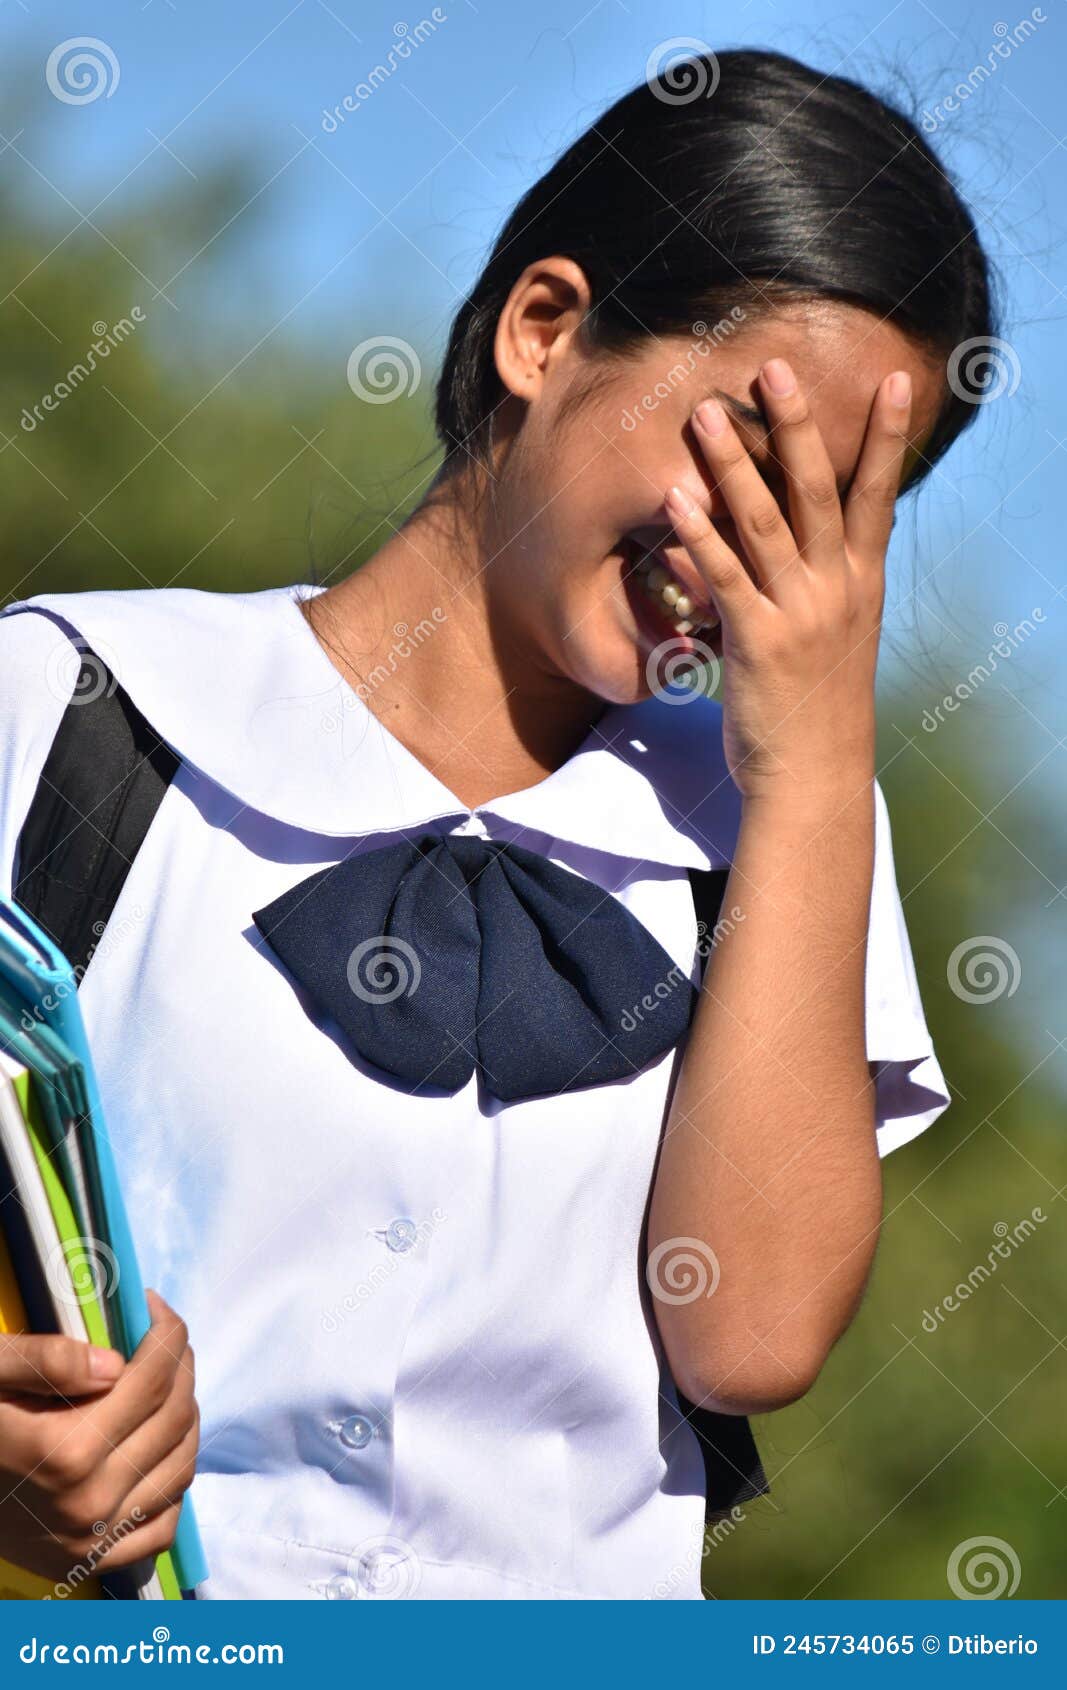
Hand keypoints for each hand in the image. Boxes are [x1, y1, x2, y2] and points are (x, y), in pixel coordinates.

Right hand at [0, 1290, 197, 1583]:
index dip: (167, 1333)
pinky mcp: (85, 1563)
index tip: (155, 1308)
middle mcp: (88, 1504)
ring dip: (186, 1417)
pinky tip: (156, 1449)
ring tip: (168, 1385)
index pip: (152, 1379)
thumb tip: (114, 1363)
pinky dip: (172, 1483)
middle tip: (166, 1340)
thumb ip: (44, 1360)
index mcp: (65, 1452)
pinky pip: (160, 1527)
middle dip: (182, 1366)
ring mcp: (90, 1540)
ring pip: (179, 1469)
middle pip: (174, 1419)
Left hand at [665, 361, 913, 803]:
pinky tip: (676, 500)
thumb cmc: (816, 715)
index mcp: (860, 586)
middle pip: (817, 491)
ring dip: (734, 464)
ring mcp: (799, 614)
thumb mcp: (832, 644)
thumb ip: (814, 593)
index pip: (876, 496)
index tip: (894, 382)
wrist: (813, 780)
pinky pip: (725, 577)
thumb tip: (784, 559)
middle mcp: (836, 591)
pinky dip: (700, 536)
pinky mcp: (758, 642)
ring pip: (765, 522)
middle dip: (797, 425)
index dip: (885, 438)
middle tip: (774, 367)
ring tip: (707, 414)